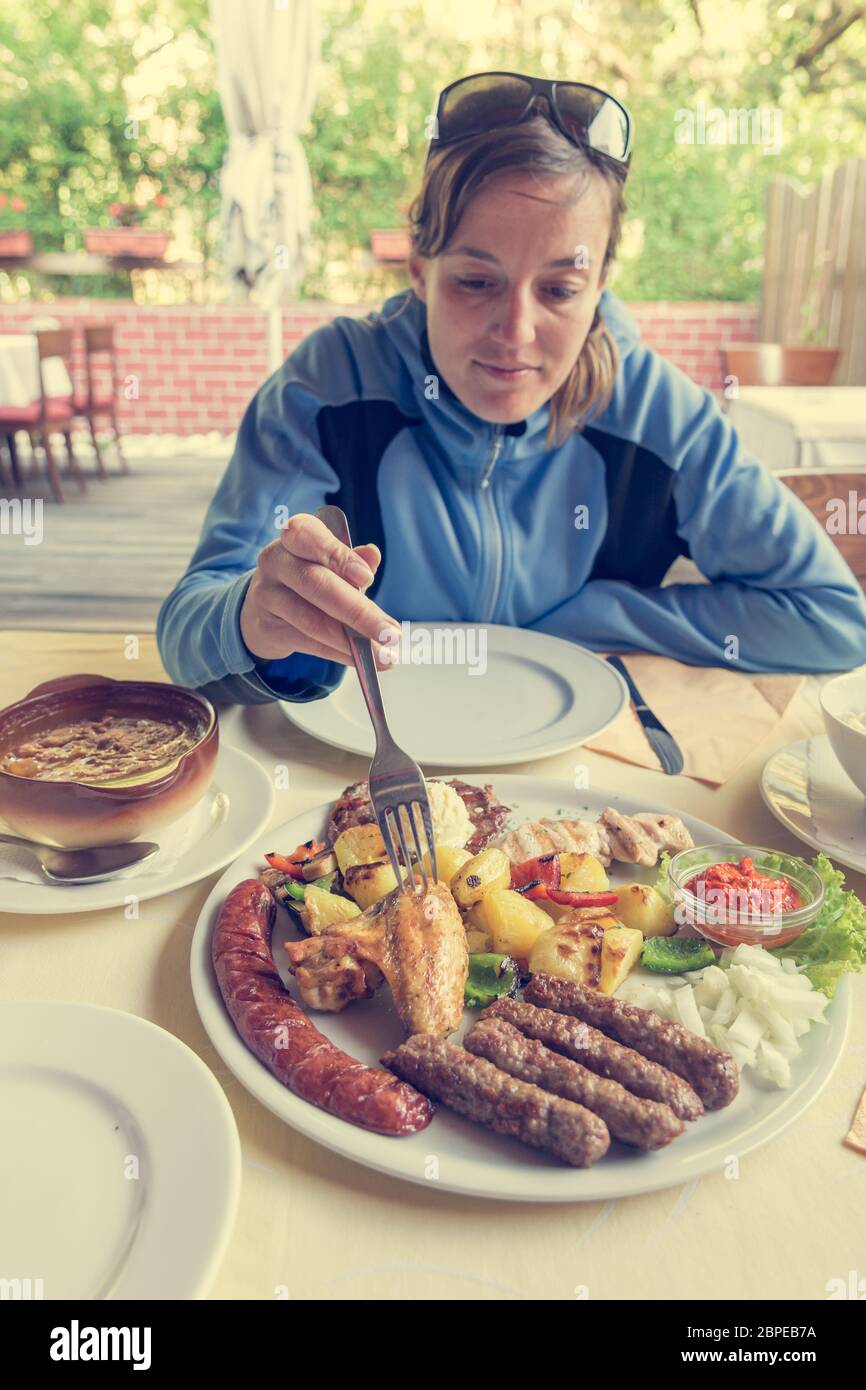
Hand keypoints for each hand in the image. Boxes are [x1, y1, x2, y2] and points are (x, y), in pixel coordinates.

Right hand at [239, 512, 399, 667]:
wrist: (263, 608)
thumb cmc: (306, 578)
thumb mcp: (328, 562)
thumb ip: (351, 560)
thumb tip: (372, 555)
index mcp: (294, 536)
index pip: (310, 537)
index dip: (339, 557)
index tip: (367, 579)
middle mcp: (276, 562)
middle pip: (316, 584)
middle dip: (358, 612)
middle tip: (390, 633)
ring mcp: (267, 596)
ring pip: (312, 621)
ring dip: (352, 641)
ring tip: (384, 654)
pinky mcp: (267, 628)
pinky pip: (309, 643)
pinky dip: (339, 654)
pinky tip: (361, 659)